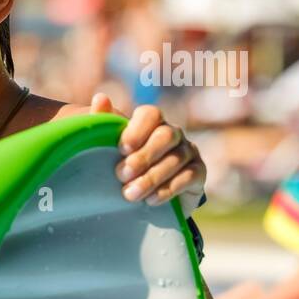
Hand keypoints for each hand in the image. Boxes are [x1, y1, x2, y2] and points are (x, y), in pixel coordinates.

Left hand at [94, 95, 207, 217]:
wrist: (147, 197)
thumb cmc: (126, 166)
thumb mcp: (111, 148)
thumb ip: (104, 124)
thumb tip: (100, 98)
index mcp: (151, 124)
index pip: (150, 114)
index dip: (137, 130)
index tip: (121, 149)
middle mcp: (173, 134)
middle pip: (165, 136)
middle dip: (143, 156)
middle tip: (121, 174)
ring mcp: (188, 152)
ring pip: (176, 159)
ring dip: (151, 178)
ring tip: (129, 194)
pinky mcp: (199, 172)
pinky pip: (189, 176)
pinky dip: (168, 189)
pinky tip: (150, 201)